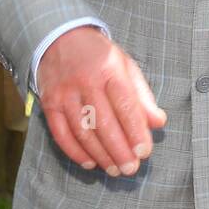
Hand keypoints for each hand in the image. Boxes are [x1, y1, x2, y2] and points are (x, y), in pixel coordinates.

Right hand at [37, 26, 166, 175]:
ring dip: (100, 154)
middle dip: (119, 149)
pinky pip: (61, 133)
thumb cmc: (100, 57)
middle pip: (103, 122)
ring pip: (82, 131)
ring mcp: (65, 93)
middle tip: (130, 169)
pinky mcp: (49, 103)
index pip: (125, 104)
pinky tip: (90, 163)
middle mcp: (85, 81)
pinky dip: (75, 151)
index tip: (144, 152)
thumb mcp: (126, 67)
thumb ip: (143, 96)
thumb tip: (159, 122)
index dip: (135, 130)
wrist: (60, 38)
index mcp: (110, 69)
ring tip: (114, 170)